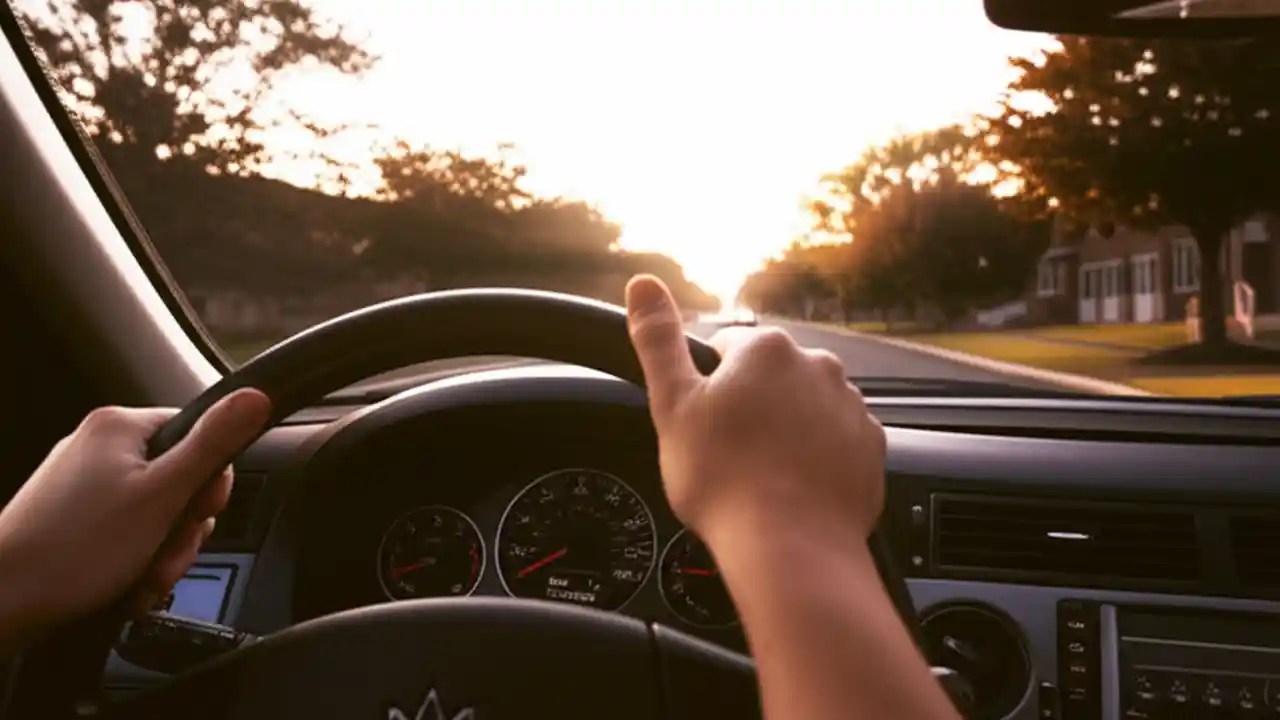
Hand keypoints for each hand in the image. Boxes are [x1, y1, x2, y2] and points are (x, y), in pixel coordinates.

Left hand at [0, 389, 269, 643]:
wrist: (1, 601)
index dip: (211, 481)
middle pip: (180, 478)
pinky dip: (137, 559)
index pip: (199, 434)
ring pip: (157, 511)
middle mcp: (99, 447)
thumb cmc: (72, 551)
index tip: (200, 512)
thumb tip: (255, 397)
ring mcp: (83, 483)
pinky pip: (128, 530)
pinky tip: (129, 583)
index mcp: (119, 427)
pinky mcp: (73, 516)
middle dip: (184, 528)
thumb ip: (213, 445)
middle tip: (168, 554)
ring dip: (163, 551)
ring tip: (145, 577)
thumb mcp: (162, 496)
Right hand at [625, 275, 885, 546]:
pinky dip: (817, 458)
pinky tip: (794, 488)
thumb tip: (641, 284)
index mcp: (765, 349)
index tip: (702, 424)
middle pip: (769, 378)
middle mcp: (817, 366)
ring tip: (762, 475)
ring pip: (805, 408)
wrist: (790, 547)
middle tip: (728, 453)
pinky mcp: (871, 447)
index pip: (725, 349)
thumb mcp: (672, 404)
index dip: (706, 387)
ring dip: (786, 430)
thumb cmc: (724, 479)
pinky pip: (836, 442)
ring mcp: (850, 406)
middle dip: (751, 406)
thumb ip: (658, 338)